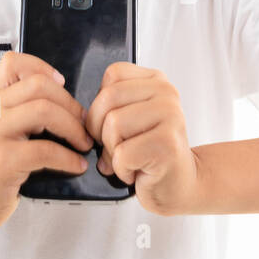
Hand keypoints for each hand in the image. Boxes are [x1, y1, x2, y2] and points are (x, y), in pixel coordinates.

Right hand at [0, 51, 94, 233]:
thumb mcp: (1, 128)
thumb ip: (24, 109)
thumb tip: (70, 105)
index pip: (13, 62)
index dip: (42, 68)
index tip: (61, 85)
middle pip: (39, 86)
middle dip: (71, 104)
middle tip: (84, 125)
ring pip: (44, 111)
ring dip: (73, 128)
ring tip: (83, 144)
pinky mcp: (3, 160)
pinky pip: (46, 150)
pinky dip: (69, 158)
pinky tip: (76, 165)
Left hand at [84, 62, 199, 215]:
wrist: (178, 183)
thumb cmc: (151, 153)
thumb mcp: (132, 118)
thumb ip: (111, 105)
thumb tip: (80, 115)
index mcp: (156, 81)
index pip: (113, 75)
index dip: (100, 104)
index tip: (110, 124)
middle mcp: (167, 94)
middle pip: (108, 99)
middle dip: (100, 130)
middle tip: (116, 147)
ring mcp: (171, 117)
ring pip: (113, 125)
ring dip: (112, 152)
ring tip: (130, 159)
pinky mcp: (167, 145)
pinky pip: (122, 154)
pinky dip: (122, 170)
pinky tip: (137, 171)